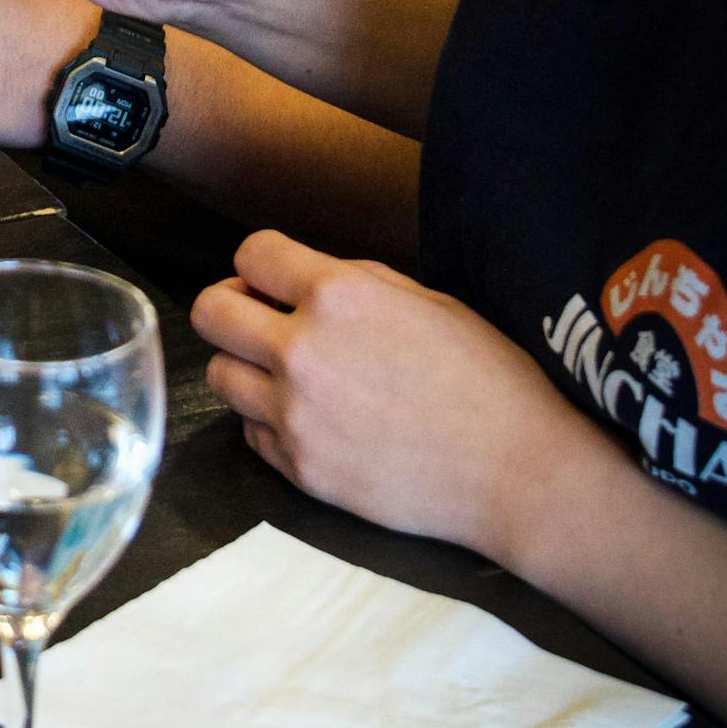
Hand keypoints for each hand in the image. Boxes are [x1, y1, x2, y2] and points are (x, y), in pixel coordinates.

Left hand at [192, 230, 591, 562]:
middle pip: (209, 312)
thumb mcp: (430, 302)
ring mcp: (295, 415)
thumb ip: (357, 282)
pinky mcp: (299, 468)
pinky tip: (308, 420)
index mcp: (340, 296)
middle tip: (258, 319)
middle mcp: (303, 351)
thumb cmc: (489, 381)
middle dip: (229, 306)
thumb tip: (307, 278)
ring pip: (218, 375)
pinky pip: (250, 433)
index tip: (273, 278)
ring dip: (244, 366)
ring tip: (284, 374)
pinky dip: (267, 422)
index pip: (252, 254)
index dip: (261, 263)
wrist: (517, 473)